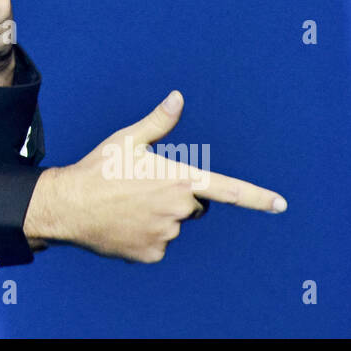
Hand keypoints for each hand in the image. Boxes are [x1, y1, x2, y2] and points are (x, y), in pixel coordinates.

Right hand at [23, 90, 286, 261]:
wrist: (68, 206)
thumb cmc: (99, 168)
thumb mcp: (128, 140)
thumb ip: (159, 122)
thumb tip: (178, 96)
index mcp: (179, 180)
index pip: (228, 190)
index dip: (257, 197)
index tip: (281, 204)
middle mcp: (179, 210)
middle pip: (193, 205)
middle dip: (177, 197)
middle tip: (142, 188)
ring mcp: (166, 235)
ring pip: (174, 225)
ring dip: (159, 216)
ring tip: (126, 205)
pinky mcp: (152, 254)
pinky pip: (158, 244)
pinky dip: (145, 235)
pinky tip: (123, 224)